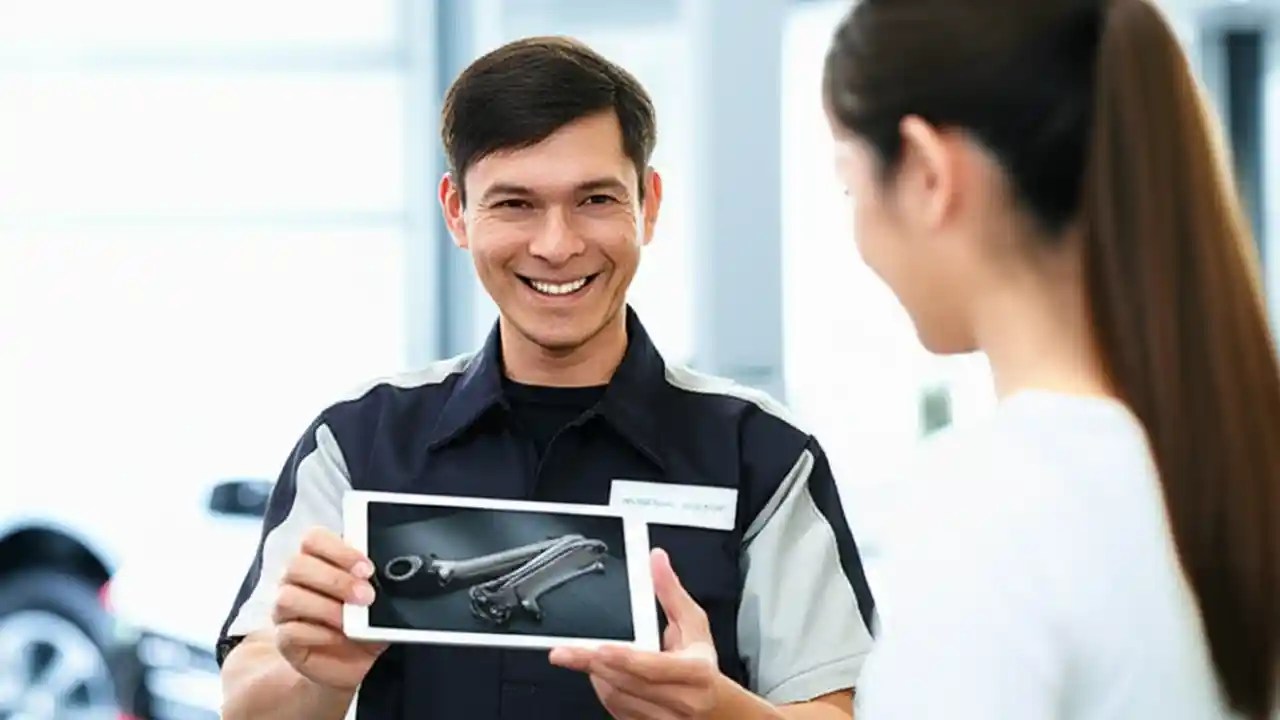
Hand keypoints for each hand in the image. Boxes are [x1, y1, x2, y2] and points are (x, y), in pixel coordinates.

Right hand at [272, 526, 387, 690]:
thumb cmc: (364, 622)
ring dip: (325, 607)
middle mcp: (295, 580)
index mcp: (317, 559)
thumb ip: (375, 583)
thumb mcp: (377, 601)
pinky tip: (337, 637)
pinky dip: (317, 634)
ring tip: (351, 620)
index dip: (339, 550)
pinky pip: (290, 631)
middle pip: (297, 565)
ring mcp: (284, 610)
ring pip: (288, 597)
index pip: (313, 539)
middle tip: (366, 596)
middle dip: (336, 580)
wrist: (356, 661)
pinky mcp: (283, 639)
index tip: (367, 568)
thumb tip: (385, 577)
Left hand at [549, 548, 719, 718]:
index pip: (654, 667)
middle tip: (564, 652)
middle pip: (626, 683)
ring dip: (597, 676)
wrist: (718, 711)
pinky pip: (616, 711)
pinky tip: (602, 674)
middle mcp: (681, 700)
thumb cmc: (704, 667)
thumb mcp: (695, 625)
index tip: (599, 650)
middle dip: (592, 664)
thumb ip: (671, 593)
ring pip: (617, 699)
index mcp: (695, 672)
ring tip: (589, 657)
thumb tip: (656, 561)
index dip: (625, 659)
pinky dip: (604, 690)